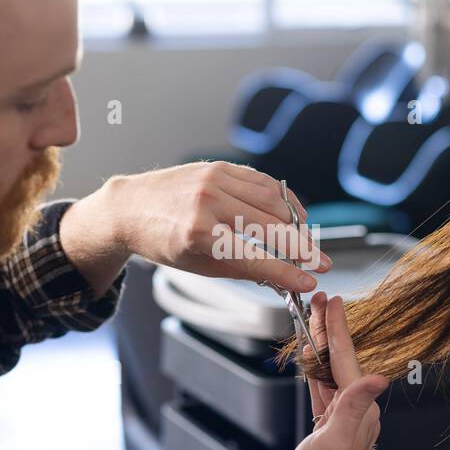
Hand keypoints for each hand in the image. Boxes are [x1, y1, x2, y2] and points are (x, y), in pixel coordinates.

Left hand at [109, 161, 330, 292]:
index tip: (310, 281)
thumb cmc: (161, 241)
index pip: (256, 258)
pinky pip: (262, 181)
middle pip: (272, 228)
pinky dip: (283, 198)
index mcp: (199, 235)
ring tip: (307, 240)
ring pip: (273, 201)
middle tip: (318, 262)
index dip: (288, 273)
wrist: (130, 207)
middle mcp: (208, 204)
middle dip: (302, 248)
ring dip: (296, 223)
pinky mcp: (218, 168)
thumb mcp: (196, 265)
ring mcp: (214, 181)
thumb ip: (240, 269)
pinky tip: (293, 213)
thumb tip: (278, 277)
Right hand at [262, 295, 387, 449]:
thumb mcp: (334, 443)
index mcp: (361, 412)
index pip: (348, 360)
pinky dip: (315, 369)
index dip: (338, 328)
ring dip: (321, 344)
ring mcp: (342, 420)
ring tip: (311, 317)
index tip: (332, 301)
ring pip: (331, 372)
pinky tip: (311, 357)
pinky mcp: (327, 428)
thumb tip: (379, 378)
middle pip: (341, 360)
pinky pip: (322, 389)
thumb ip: (354, 408)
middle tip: (319, 299)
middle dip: (330, 328)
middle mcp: (357, 413)